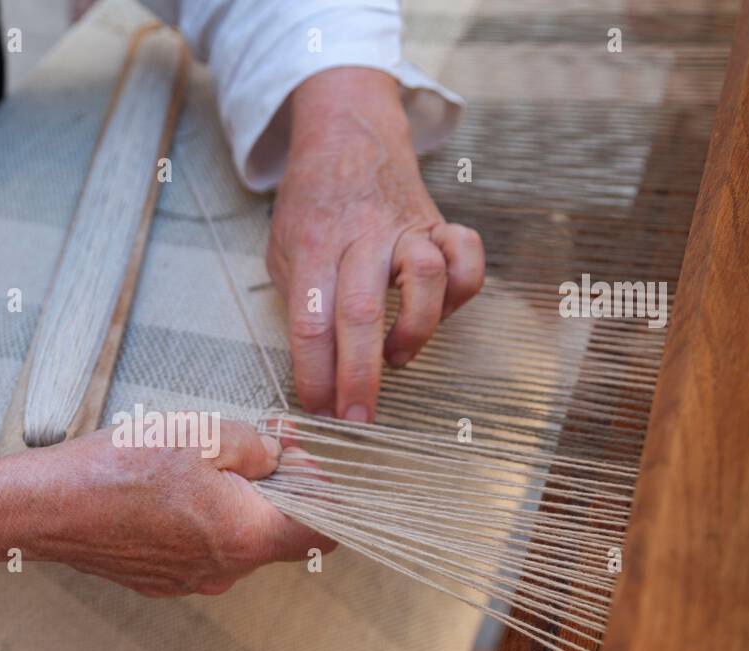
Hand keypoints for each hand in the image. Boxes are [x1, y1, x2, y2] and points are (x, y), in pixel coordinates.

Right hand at [18, 420, 333, 595]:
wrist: (47, 509)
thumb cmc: (119, 470)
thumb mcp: (200, 433)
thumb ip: (256, 445)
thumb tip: (277, 456)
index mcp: (247, 537)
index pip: (325, 530)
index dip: (325, 487)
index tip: (299, 452)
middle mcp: (225, 570)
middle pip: (279, 531)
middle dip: (277, 485)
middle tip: (253, 441)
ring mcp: (191, 580)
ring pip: (237, 538)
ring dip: (235, 501)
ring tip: (200, 460)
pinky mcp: (161, 579)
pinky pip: (200, 548)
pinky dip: (200, 518)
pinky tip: (169, 488)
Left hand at [266, 68, 484, 421]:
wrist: (348, 135)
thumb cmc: (313, 204)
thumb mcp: (282, 247)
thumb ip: (298, 301)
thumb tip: (313, 370)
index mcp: (313, 246)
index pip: (310, 321)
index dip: (314, 373)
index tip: (317, 410)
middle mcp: (361, 237)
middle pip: (361, 311)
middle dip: (359, 375)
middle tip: (358, 417)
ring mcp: (405, 228)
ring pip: (424, 278)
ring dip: (413, 329)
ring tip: (396, 356)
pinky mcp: (439, 224)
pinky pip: (466, 258)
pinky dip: (462, 290)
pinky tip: (439, 311)